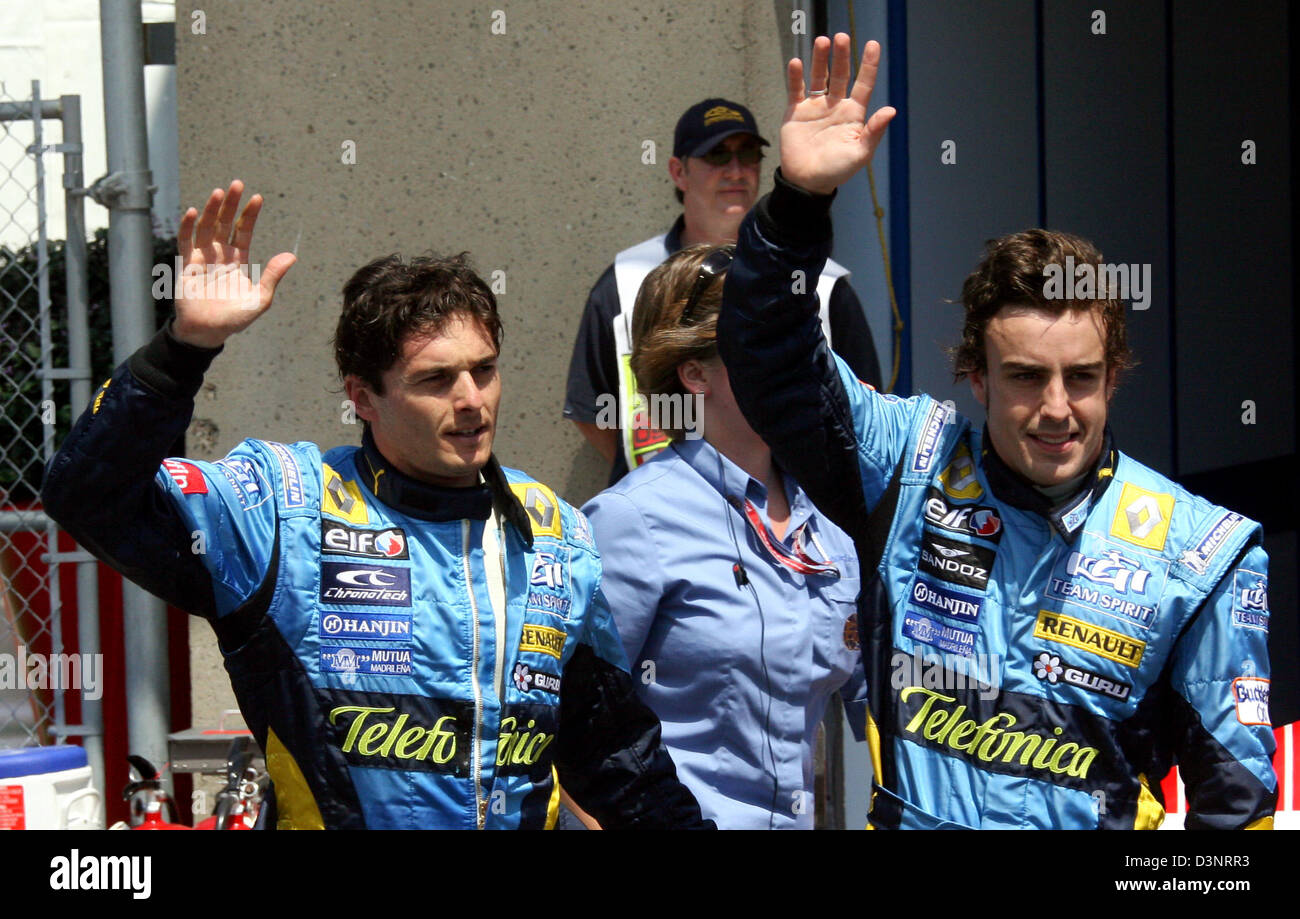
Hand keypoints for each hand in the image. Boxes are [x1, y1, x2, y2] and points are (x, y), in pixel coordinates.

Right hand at [171, 180, 296, 348]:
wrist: (209, 332)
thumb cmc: (235, 318)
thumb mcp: (260, 298)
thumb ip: (272, 276)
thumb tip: (292, 256)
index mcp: (238, 260)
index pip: (243, 231)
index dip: (249, 214)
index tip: (258, 197)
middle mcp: (220, 254)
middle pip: (224, 223)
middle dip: (231, 204)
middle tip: (237, 184)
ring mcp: (202, 258)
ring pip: (206, 227)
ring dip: (211, 210)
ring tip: (219, 192)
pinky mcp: (186, 265)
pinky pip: (185, 242)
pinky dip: (187, 227)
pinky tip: (192, 212)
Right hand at [781, 34, 895, 195]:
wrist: (807, 182)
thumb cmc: (837, 170)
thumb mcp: (860, 153)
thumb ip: (874, 131)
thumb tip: (891, 110)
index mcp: (853, 114)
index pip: (863, 83)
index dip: (869, 64)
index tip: (872, 44)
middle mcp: (835, 106)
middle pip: (840, 74)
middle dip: (841, 56)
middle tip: (841, 37)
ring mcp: (815, 107)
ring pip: (818, 77)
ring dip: (820, 59)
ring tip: (822, 41)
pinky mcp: (796, 113)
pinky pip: (796, 90)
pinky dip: (795, 77)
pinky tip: (796, 63)